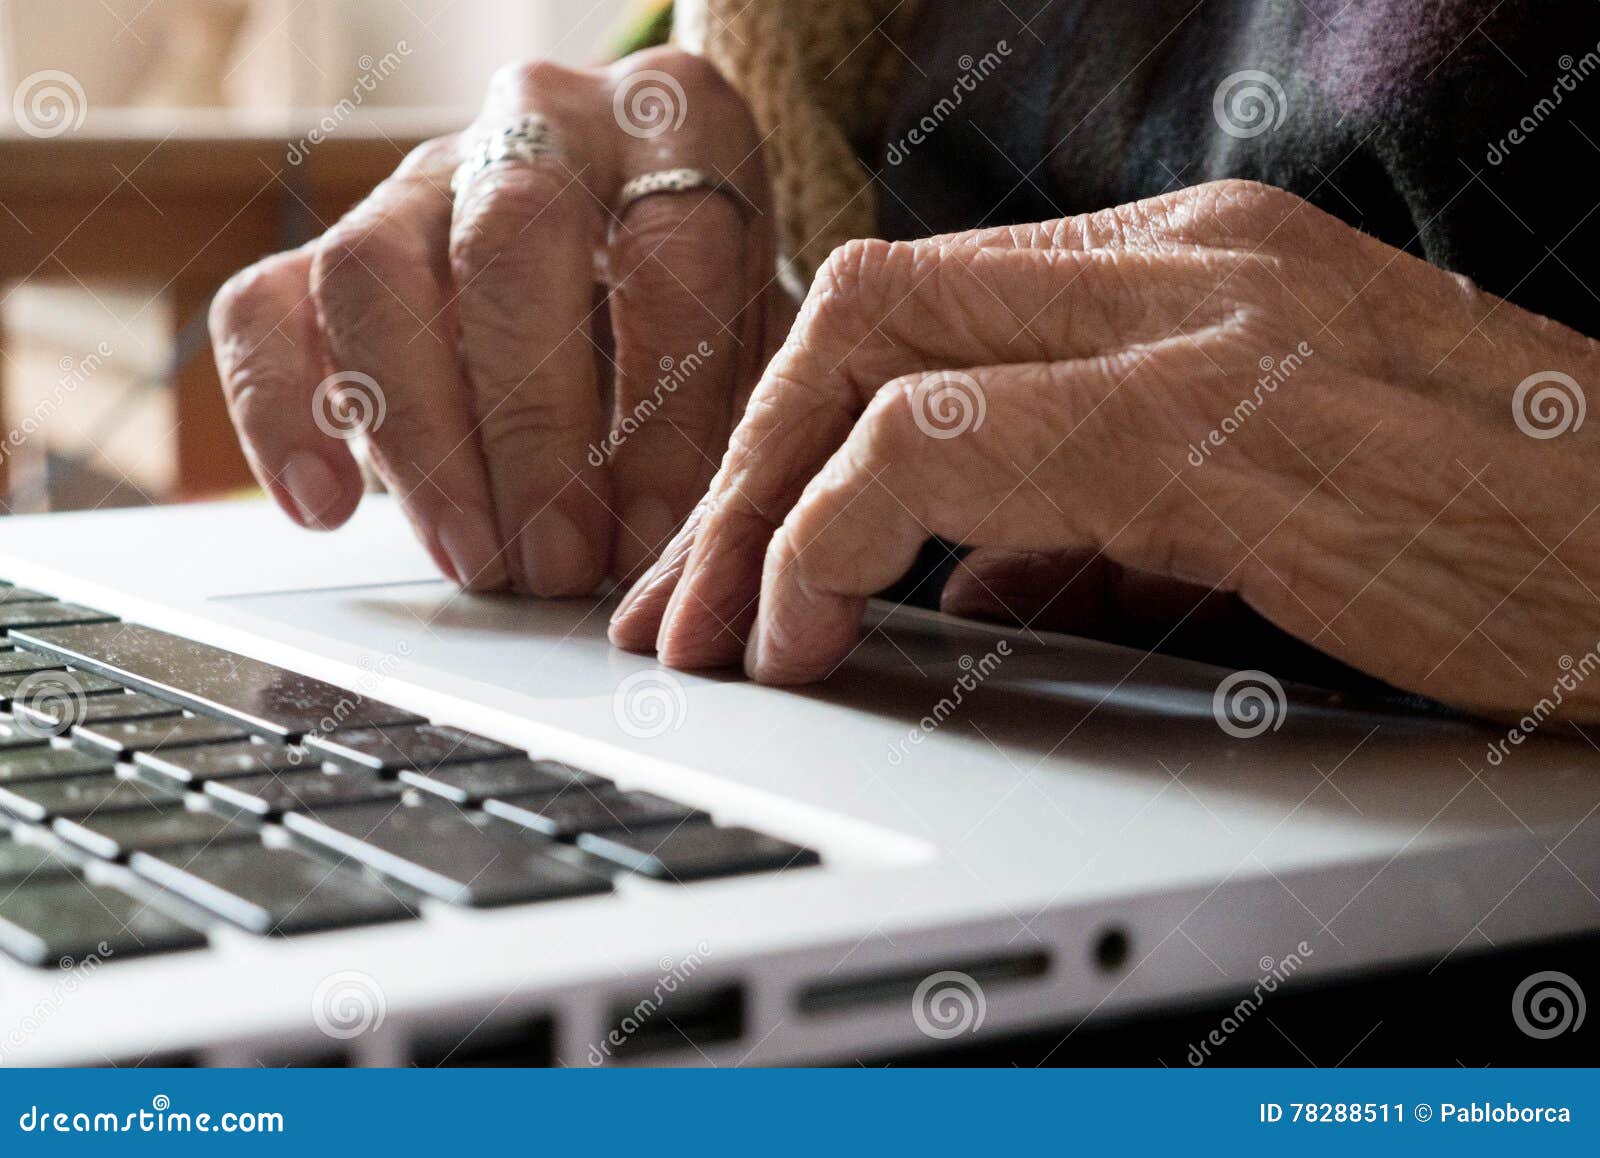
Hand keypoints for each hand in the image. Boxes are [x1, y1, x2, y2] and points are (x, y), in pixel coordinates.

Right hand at [209, 48, 784, 593]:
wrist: (630, 248)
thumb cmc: (705, 305)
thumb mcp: (754, 339)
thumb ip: (729, 415)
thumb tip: (670, 554)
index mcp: (674, 124)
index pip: (670, 246)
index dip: (666, 402)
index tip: (656, 529)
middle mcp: (540, 123)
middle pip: (508, 242)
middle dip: (533, 426)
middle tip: (560, 561)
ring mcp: (420, 174)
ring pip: (371, 273)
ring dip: (421, 440)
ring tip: (478, 560)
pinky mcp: (329, 239)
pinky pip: (262, 308)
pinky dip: (279, 413)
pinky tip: (324, 508)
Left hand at [610, 180, 1599, 721]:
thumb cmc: (1489, 543)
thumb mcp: (1265, 515)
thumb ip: (1098, 528)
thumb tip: (954, 581)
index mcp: (1186, 268)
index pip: (913, 304)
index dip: (787, 431)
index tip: (732, 558)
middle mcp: (1181, 264)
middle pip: (860, 312)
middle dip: (739, 467)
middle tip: (683, 608)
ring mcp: (1201, 327)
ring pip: (875, 362)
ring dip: (765, 511)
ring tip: (723, 640)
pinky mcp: (1219, 428)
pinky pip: (954, 451)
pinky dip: (844, 541)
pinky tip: (818, 633)